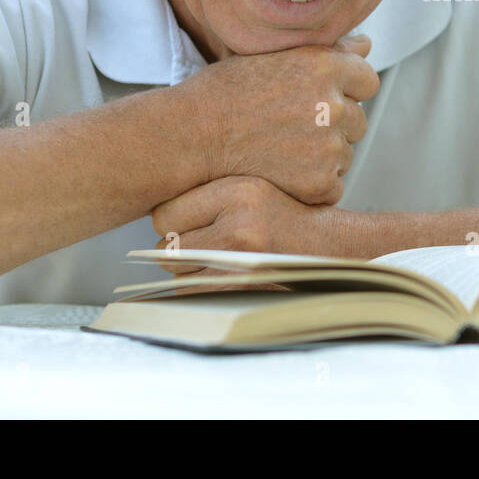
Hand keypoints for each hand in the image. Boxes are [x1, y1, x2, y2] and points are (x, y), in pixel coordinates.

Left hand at [150, 175, 336, 273]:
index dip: (171, 220)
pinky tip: (223, 272)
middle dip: (177, 248)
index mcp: (238, 192)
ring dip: (188, 269)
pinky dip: (200, 286)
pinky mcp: (243, 290)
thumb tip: (150, 209)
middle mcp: (239, 226)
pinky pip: (194, 293)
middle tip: (203, 239)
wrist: (328, 245)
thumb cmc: (284, 214)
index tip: (186, 219)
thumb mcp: (248, 185)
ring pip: (177, 275)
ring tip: (216, 255)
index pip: (164, 214)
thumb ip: (204, 192)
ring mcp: (241, 263)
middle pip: (166, 248)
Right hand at [173, 34, 378, 204]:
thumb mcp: (273, 56)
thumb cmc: (224, 94)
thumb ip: (328, 51)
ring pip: (345, 153)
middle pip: (358, 120)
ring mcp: (329, 146)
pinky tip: (281, 172)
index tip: (318, 99)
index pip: (368, 81)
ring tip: (280, 148)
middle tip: (290, 127)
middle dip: (333, 125)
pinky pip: (334, 185)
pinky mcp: (319, 182)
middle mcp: (333, 104)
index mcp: (326, 66)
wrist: (189, 137)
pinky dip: (313, 184)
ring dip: (323, 155)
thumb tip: (366, 46)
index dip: (345, 90)